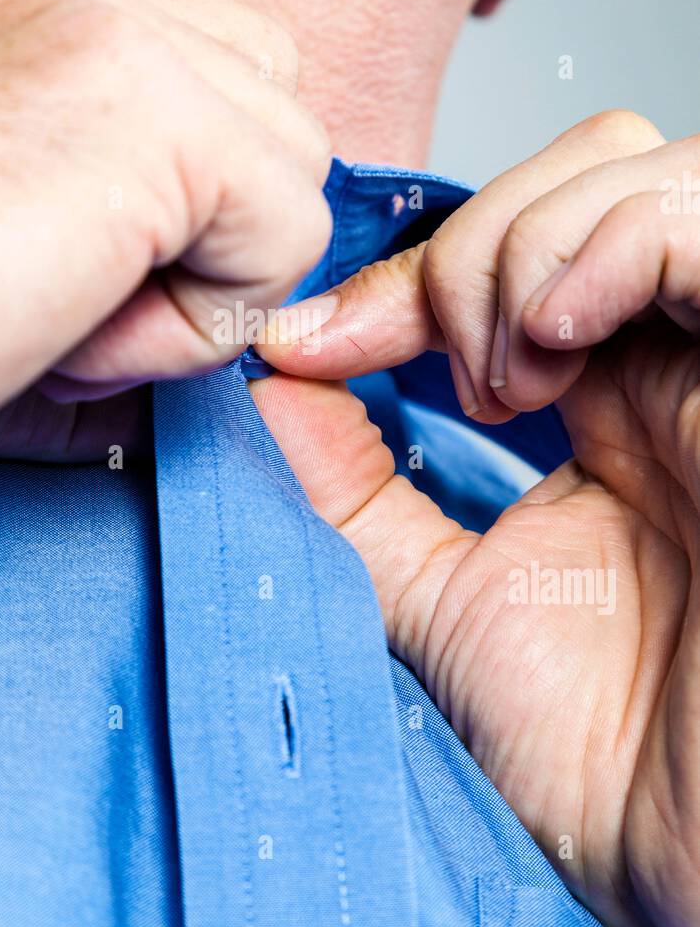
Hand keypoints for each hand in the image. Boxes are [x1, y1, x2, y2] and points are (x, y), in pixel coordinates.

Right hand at [0, 0, 329, 507]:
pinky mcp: (140, 105)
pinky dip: (199, 322)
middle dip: (209, 229)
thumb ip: (93, 242)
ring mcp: (100, 24)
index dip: (174, 209)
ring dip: (199, 278)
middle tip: (68, 307)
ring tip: (57, 322)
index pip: (207, 73)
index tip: (57, 284)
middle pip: (270, 99)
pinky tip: (70, 335)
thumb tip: (179, 337)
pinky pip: (283, 230)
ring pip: (288, 164)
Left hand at [253, 110, 699, 926]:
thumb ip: (356, 495)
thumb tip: (268, 389)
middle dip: (468, 251)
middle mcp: (677, 358)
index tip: (302, 341)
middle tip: (448, 374)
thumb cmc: (609, 755)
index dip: (396, 274)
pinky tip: (557, 335)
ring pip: (636, 171)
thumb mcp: (443, 603)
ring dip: (528, 250)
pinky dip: (612, 242)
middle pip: (579, 174)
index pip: (509, 255)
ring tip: (509, 376)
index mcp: (609, 403)